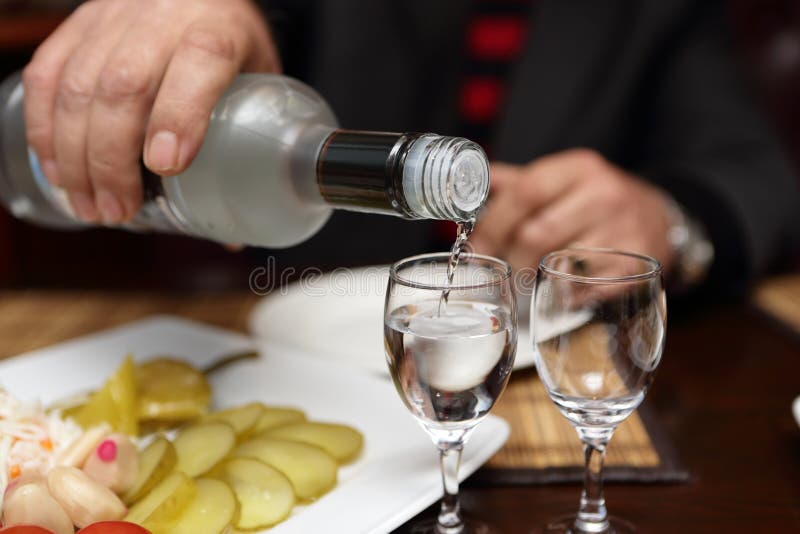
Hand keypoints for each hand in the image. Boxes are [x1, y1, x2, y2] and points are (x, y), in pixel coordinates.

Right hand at [23, 0, 279, 222]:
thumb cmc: (233, 42)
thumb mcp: (258, 79)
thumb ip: (250, 143)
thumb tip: (232, 236)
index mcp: (218, 29)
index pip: (200, 63)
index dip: (180, 116)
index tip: (166, 168)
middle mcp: (164, 17)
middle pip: (125, 85)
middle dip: (113, 160)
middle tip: (117, 212)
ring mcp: (116, 16)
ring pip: (79, 83)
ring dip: (74, 156)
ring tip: (88, 206)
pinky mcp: (80, 21)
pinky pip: (47, 72)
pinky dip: (44, 127)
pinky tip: (56, 169)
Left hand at [470, 149, 675, 273]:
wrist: (661, 218)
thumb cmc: (598, 200)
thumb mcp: (563, 179)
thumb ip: (516, 182)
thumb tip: (468, 183)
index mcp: (579, 169)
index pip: (526, 191)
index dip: (494, 222)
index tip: (476, 244)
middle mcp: (605, 196)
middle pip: (536, 234)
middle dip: (509, 255)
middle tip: (500, 266)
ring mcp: (623, 234)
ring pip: (555, 264)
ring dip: (531, 276)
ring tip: (525, 275)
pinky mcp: (634, 269)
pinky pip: (581, 290)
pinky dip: (560, 293)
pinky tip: (556, 287)